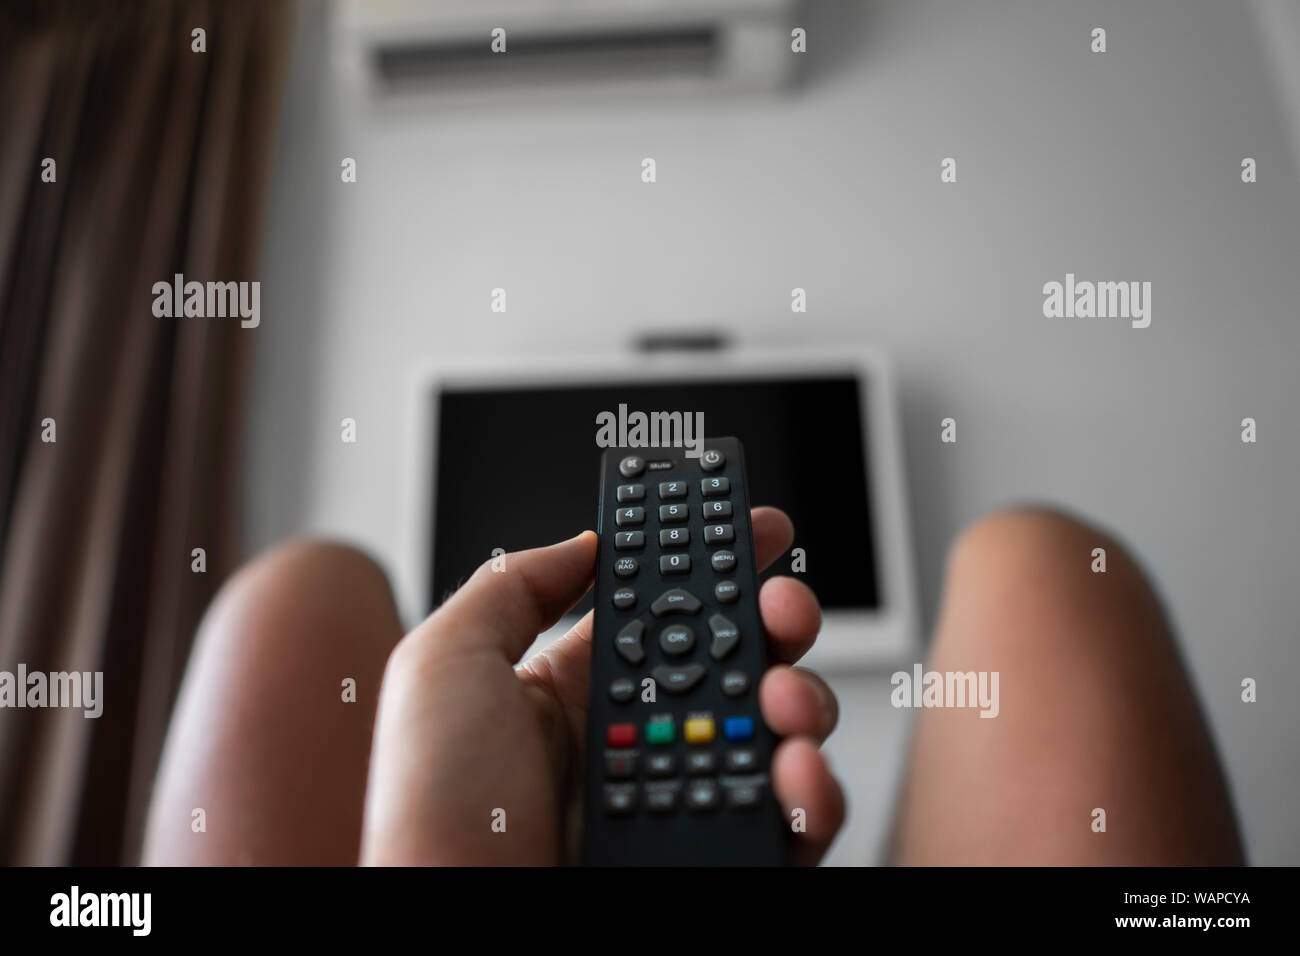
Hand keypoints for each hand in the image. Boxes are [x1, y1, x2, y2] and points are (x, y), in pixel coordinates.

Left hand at [360, 507, 844, 864]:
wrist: (458, 924)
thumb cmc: (433, 813)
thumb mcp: (442, 665)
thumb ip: (512, 586)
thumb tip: (585, 542)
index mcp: (576, 689)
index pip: (663, 608)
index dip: (710, 560)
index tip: (753, 523)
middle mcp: (636, 738)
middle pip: (735, 659)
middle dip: (776, 617)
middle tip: (783, 605)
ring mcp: (680, 798)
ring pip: (776, 732)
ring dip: (801, 698)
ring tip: (781, 699)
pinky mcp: (714, 855)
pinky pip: (789, 821)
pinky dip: (813, 791)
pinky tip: (792, 773)